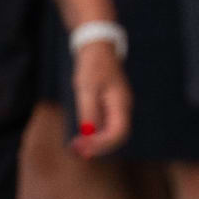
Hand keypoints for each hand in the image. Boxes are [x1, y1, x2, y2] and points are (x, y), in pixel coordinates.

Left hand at [68, 41, 134, 157]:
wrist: (97, 46)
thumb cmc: (92, 65)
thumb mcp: (86, 88)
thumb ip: (88, 112)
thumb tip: (87, 134)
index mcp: (121, 103)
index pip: (117, 133)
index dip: (101, 144)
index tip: (83, 147)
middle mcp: (122, 108)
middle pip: (115, 136)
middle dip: (98, 147)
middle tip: (77, 151)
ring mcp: (117, 107)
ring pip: (110, 132)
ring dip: (95, 142)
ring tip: (76, 146)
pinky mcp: (109, 105)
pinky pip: (105, 125)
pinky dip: (94, 133)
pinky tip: (81, 135)